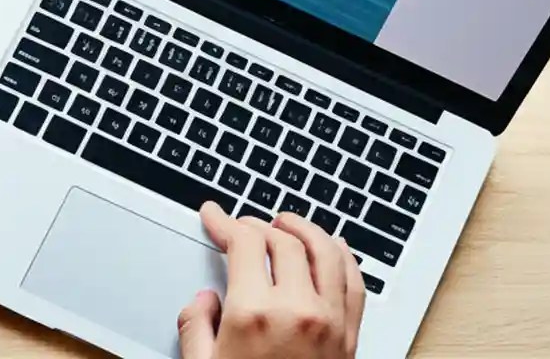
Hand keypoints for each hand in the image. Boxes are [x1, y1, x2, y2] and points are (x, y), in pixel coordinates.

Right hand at [179, 204, 365, 358]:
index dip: (225, 220)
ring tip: (285, 223)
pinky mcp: (350, 334)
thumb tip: (203, 301)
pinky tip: (330, 248)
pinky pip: (353, 279)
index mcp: (254, 313)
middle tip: (242, 226)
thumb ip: (195, 327)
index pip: (244, 242)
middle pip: (282, 239)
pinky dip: (342, 254)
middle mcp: (296, 309)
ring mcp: (329, 320)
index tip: (215, 215)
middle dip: (258, 225)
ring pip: (324, 249)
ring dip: (303, 228)